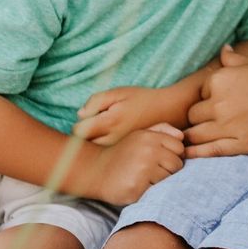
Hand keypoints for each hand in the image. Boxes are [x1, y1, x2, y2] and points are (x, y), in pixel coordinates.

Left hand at [74, 84, 189, 144]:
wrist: (169, 111)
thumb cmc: (142, 99)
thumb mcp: (119, 92)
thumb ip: (96, 101)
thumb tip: (80, 116)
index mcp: (109, 122)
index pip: (78, 131)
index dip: (80, 124)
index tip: (88, 119)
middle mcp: (113, 139)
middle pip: (83, 146)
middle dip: (85, 137)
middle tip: (94, 127)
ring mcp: (120, 148)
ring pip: (94, 153)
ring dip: (94, 145)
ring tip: (103, 135)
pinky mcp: (126, 153)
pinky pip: (106, 156)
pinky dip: (104, 151)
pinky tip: (112, 141)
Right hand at [86, 123, 184, 205]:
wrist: (95, 170)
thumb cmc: (123, 153)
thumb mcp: (140, 135)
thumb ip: (162, 130)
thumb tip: (182, 136)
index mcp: (150, 137)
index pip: (180, 148)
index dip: (172, 155)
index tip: (160, 159)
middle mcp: (148, 151)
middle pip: (177, 164)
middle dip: (168, 170)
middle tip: (151, 171)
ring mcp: (142, 170)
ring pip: (168, 179)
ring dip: (160, 181)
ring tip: (144, 178)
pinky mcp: (136, 188)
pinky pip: (156, 191)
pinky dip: (150, 191)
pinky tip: (138, 186)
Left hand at [185, 46, 247, 157]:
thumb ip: (232, 58)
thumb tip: (223, 49)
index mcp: (219, 81)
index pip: (198, 94)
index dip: (207, 99)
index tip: (218, 103)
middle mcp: (218, 103)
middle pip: (193, 115)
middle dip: (200, 118)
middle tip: (212, 120)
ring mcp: (228, 126)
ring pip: (195, 134)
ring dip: (194, 136)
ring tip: (196, 139)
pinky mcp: (240, 144)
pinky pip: (209, 151)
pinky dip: (196, 153)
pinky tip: (188, 154)